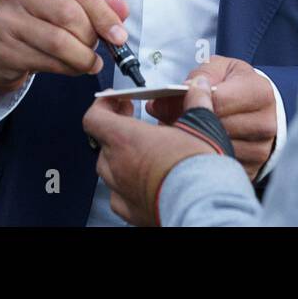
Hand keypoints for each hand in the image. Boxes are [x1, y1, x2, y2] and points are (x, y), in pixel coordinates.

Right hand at [0, 0, 129, 93]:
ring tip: (89, 63)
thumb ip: (96, 6)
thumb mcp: (66, 7)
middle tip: (97, 50)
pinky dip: (67, 68)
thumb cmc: (37, 23)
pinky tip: (71, 67)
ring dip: (82, 58)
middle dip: (91, 37)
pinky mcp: (4, 48)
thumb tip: (122, 10)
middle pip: (70, 14)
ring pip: (59, 41)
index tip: (119, 36)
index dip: (105, 15)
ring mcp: (7, 19)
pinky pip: (47, 61)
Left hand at [83, 77, 219, 225]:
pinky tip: (142, 181)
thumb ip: (195, 101)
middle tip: (134, 122)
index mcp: (126, 138)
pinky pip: (118, 195)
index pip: (94, 117)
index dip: (103, 105)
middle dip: (116, 129)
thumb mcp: (200, 124)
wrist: (203, 205)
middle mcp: (117, 164)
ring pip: (109, 169)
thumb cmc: (197, 168)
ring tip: (142, 152)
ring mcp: (120, 189)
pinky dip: (125, 185)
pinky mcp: (129, 210)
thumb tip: (198, 87)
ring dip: (120, 158)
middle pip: (102, 142)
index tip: (116, 101)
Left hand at [146, 56, 276, 179]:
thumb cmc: (236, 85)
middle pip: (215, 128)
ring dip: (189, 142)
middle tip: (162, 116)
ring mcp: (260, 150)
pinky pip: (216, 166)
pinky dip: (199, 158)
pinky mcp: (251, 170)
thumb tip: (180, 90)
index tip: (167, 99)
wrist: (257, 109)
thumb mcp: (221, 69)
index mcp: (260, 93)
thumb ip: (201, 75)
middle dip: (185, 122)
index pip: (219, 101)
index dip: (189, 100)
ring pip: (213, 149)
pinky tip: (192, 146)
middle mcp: (265, 124)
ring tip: (177, 130)